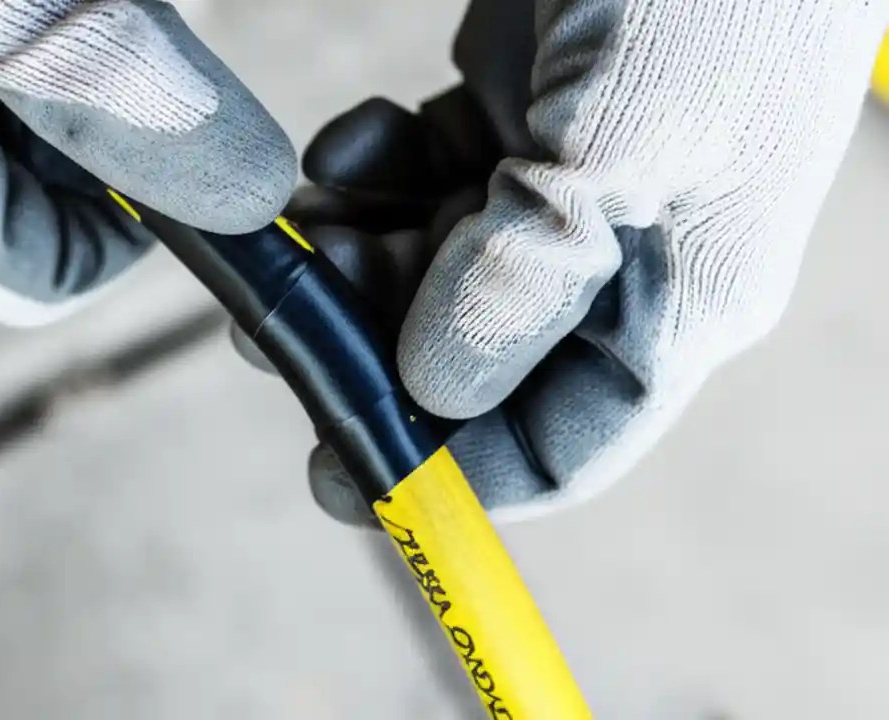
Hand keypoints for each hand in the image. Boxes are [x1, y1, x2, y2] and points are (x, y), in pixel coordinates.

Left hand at [249, 0, 887, 524]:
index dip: (453, 476)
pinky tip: (346, 154)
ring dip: (354, 264)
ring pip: (434, 273)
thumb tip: (434, 391)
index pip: (565, 442)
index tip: (337, 471)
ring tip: (299, 234)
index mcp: (680, 294)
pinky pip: (422, 180)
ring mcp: (564, 182)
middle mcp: (621, 256)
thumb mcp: (632, 133)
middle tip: (278, 324)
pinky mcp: (516, 112)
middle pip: (478, 362)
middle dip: (373, 351)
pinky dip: (370, 180)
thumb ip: (532, 272)